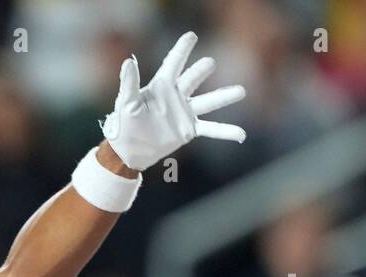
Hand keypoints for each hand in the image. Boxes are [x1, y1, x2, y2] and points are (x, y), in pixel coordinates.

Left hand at [101, 31, 245, 171]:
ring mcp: (185, 113)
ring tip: (241, 91)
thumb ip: (129, 83)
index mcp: (161, 86)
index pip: (173, 63)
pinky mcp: (189, 130)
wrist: (128, 151)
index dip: (182, 50)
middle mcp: (176, 96)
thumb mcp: (126, 103)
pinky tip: (241, 134)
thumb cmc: (124, 125)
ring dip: (224, 97)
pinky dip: (225, 132)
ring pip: (209, 101)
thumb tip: (128, 61)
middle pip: (193, 79)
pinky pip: (211, 129)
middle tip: (209, 63)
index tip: (191, 36)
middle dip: (201, 70)